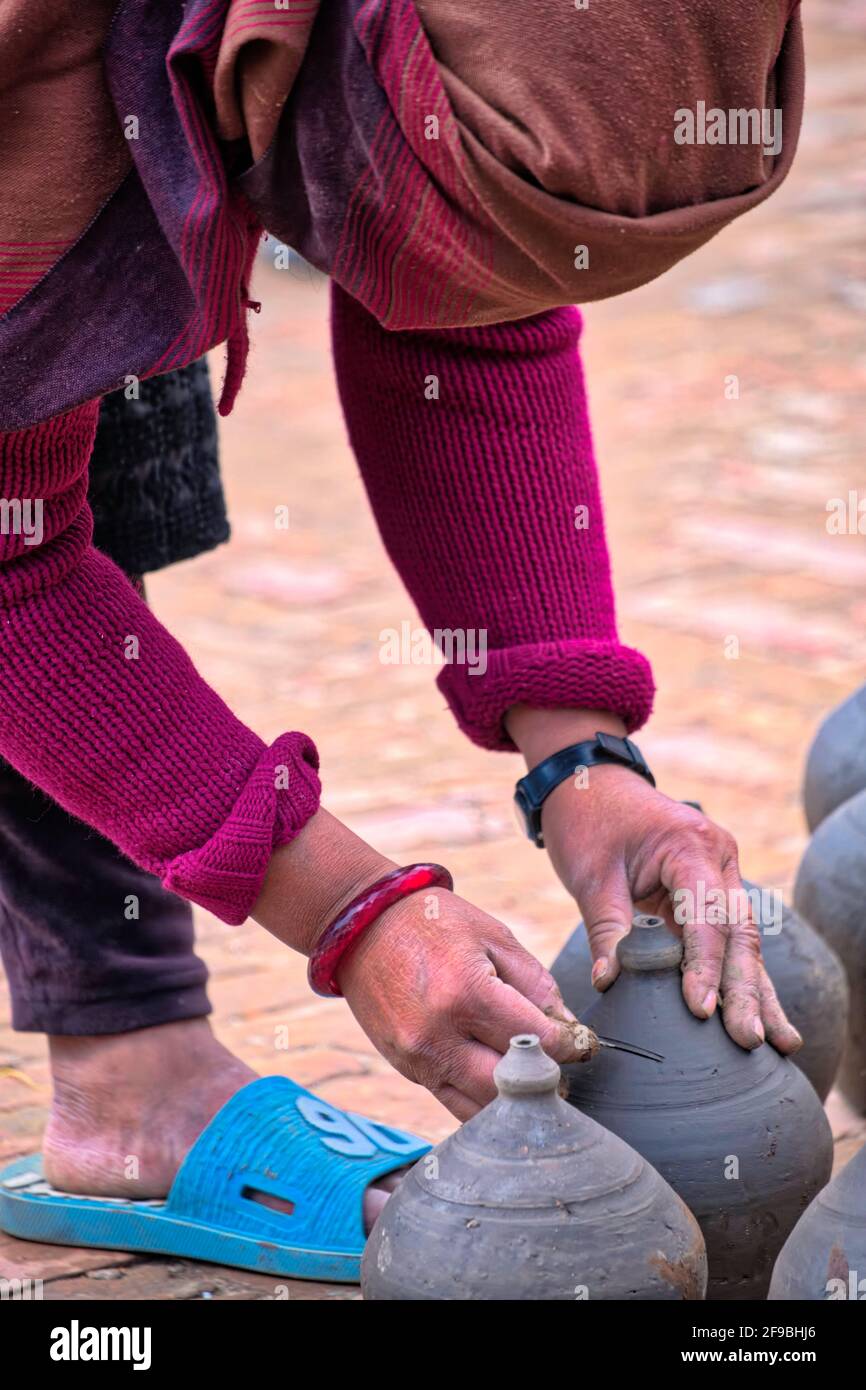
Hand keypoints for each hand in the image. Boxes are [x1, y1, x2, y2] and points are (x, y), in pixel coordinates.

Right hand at [254, 807, 595, 1118]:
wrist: (363, 927)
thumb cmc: (433, 924)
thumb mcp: (493, 936)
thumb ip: (536, 983)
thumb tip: (567, 1027)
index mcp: (466, 992)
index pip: (536, 1040)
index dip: (570, 1046)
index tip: (582, 1044)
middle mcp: (439, 1033)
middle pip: (512, 1086)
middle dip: (545, 1079)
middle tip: (560, 1066)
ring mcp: (418, 1057)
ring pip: (482, 1107)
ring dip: (514, 1098)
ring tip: (531, 1076)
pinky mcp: (406, 1069)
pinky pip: (453, 1101)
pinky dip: (481, 1099)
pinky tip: (498, 1080)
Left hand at [507, 706, 801, 1054]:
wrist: (589, 783)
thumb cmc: (587, 822)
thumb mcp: (590, 874)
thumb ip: (606, 928)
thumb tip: (608, 983)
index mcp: (691, 846)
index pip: (706, 916)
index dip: (704, 966)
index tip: (701, 1011)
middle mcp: (718, 858)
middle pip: (739, 932)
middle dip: (745, 989)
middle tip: (747, 1039)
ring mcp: (720, 873)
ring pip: (745, 938)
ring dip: (757, 989)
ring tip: (780, 1042)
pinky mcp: (711, 890)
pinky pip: (730, 936)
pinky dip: (743, 975)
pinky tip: (765, 1015)